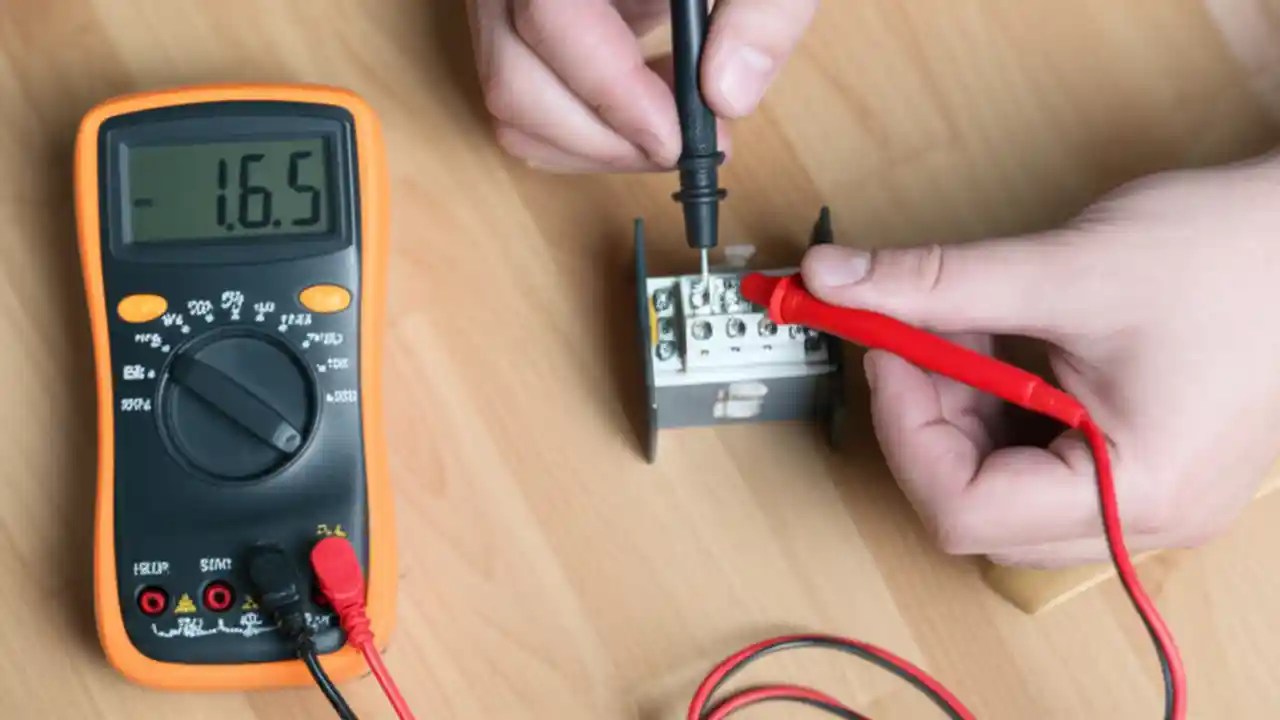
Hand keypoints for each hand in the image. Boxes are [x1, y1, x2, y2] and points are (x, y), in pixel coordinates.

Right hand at [466, 0, 817, 171]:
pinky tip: (649, 98)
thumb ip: (762, 11)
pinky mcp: (510, 19)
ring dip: (596, 139)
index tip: (676, 134)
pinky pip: (521, 98)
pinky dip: (583, 125)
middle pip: (513, 79)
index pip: (548, 15)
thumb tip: (727, 93)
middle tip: (690, 142)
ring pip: (510, 103)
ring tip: (675, 114)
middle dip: (607, 139)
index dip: (610, 89)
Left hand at [800, 151, 1279, 566]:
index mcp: (1134, 489)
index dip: (903, 428)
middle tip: (914, 338)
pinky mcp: (1142, 468)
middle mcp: (1143, 517)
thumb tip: (835, 279)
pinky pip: (1038, 467)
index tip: (884, 350)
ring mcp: (1146, 499)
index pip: (963, 510)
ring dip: (960, 414)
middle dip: (928, 421)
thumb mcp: (1065, 268)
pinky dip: (999, 411)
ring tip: (970, 330)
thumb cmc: (1228, 253)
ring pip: (1001, 492)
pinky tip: (1004, 346)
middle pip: (976, 510)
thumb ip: (936, 283)